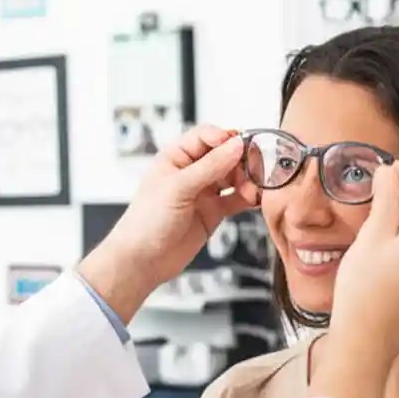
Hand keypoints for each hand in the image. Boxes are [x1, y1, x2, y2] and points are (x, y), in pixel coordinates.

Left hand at [78, 125, 258, 321]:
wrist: (142, 261)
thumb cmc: (146, 221)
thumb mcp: (178, 187)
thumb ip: (209, 166)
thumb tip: (235, 145)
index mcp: (176, 157)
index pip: (206, 136)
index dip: (225, 138)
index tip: (242, 145)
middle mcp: (191, 172)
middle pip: (224, 155)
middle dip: (241, 160)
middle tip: (256, 167)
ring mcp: (203, 192)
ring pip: (233, 177)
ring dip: (247, 180)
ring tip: (253, 188)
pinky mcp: (213, 212)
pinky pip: (236, 199)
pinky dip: (248, 198)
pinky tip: (255, 198)